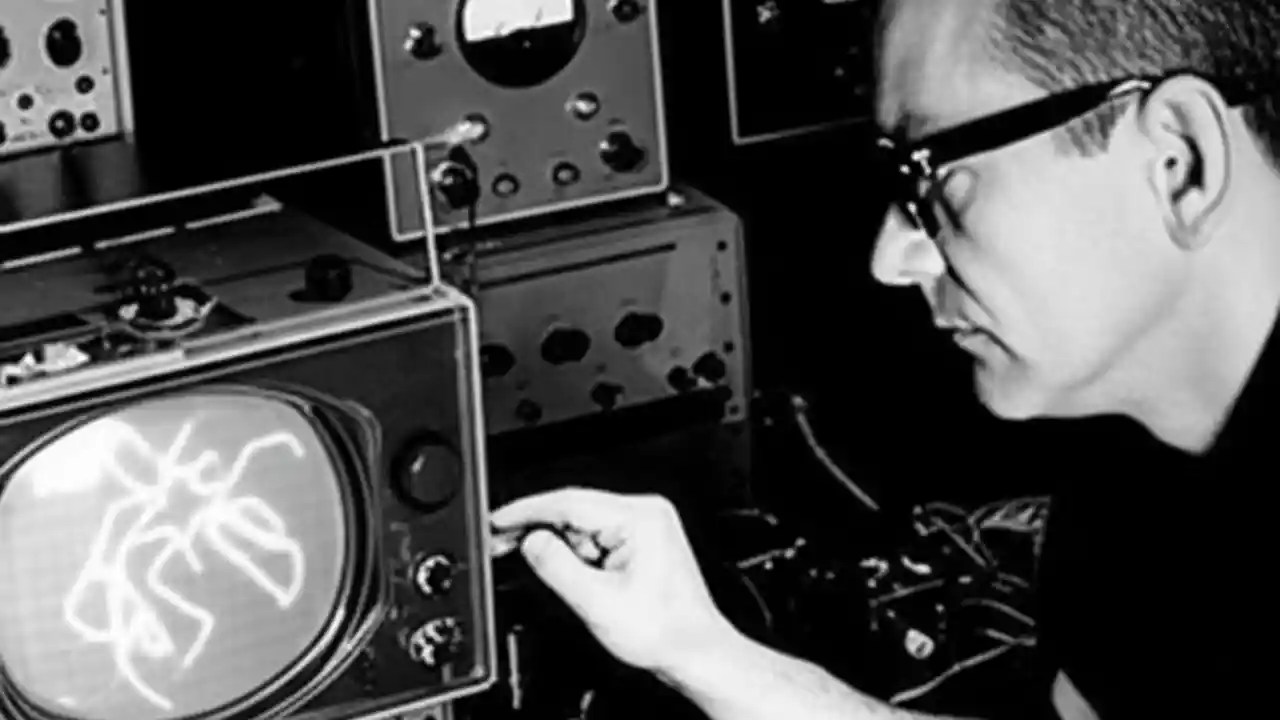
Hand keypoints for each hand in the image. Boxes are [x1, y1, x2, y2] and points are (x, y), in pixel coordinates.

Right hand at [490, 488, 738, 674]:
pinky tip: (582, 580)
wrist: (694, 651)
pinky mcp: (642, 540)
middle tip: (504, 544)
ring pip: (583, 525)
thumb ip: (556, 566)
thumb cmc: (662, 630)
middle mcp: (645, 513)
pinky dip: (580, 555)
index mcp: (639, 517)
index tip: (498, 520)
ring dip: (563, 548)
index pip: (569, 501)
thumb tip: (530, 539)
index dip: (526, 510)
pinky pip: (598, 537)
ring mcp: (646, 525)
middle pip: (574, 509)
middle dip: (539, 529)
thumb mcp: (596, 601)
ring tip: (575, 587)